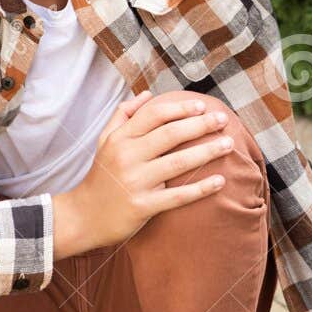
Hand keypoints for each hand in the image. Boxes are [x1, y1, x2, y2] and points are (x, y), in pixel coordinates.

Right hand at [51, 89, 237, 257]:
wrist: (83, 217)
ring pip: (177, 163)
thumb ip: (123, 115)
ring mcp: (135, 182)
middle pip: (170, 135)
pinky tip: (220, 181)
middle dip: (200, 125)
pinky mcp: (142, 206)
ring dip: (207, 152)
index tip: (202, 106)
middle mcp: (127, 157)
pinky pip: (177, 196)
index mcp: (120, 139)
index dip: (180, 108)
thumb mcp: (105, 141)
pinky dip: (200, 189)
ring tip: (228, 144)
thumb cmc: (101, 176)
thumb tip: (148, 94)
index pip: (154, 115)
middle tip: (223, 119)